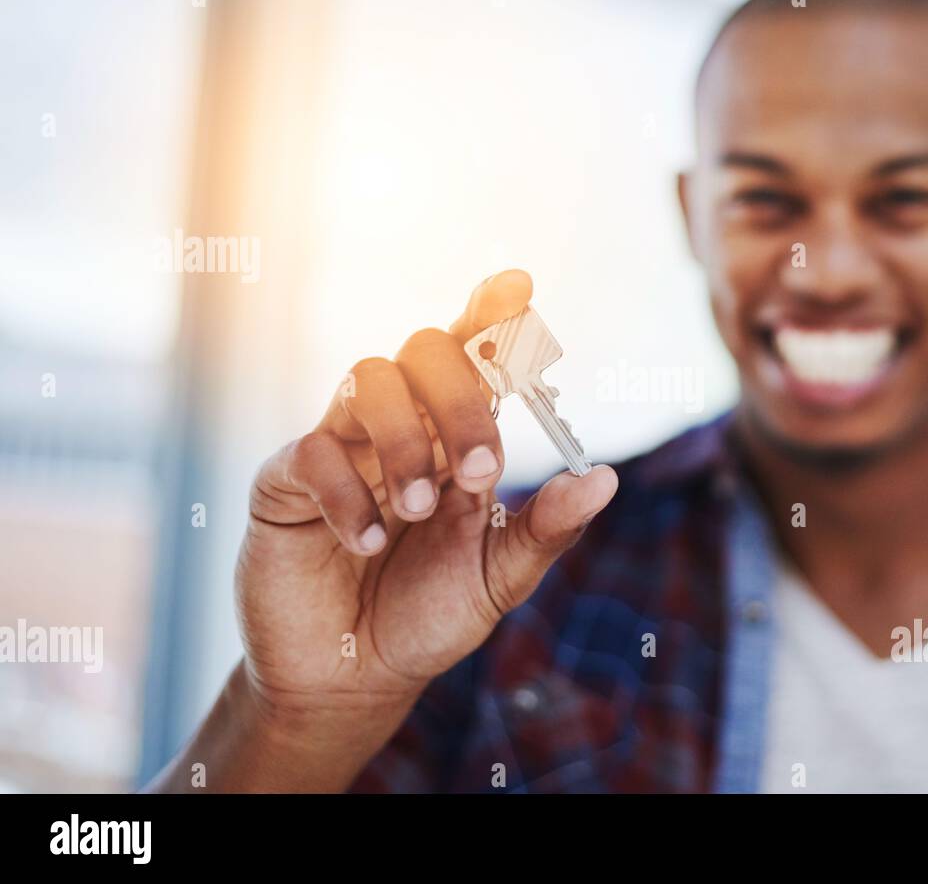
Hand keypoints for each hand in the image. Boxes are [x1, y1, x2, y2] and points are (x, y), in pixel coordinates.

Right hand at [214, 270, 615, 784]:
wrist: (354, 676)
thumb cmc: (428, 615)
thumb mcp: (497, 576)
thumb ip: (546, 529)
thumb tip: (604, 478)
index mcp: (456, 436)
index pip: (475, 355)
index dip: (492, 315)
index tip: (518, 288)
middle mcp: (401, 425)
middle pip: (426, 350)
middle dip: (461, 400)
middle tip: (480, 473)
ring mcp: (342, 446)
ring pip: (368, 380)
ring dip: (406, 442)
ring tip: (419, 510)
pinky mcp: (286, 479)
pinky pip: (313, 448)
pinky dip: (347, 493)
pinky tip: (365, 544)